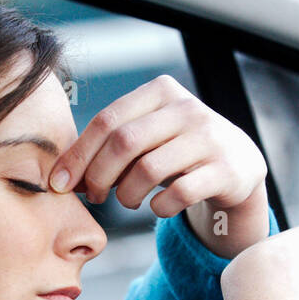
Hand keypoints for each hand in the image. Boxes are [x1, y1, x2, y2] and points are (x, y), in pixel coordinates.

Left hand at [48, 74, 270, 259]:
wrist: (238, 165)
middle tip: (95, 197)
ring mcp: (209, 138)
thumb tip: (61, 178)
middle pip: (124, 143)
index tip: (60, 183)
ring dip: (127, 195)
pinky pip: (178, 195)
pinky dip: (159, 207)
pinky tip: (158, 206)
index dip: (78, 154)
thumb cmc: (178, 151)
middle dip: (99, 176)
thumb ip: (108, 149)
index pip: (107, 120)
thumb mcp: (147, 138)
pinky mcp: (225, 170)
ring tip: (129, 201)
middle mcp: (187, 108)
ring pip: (148, 170)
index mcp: (160, 92)